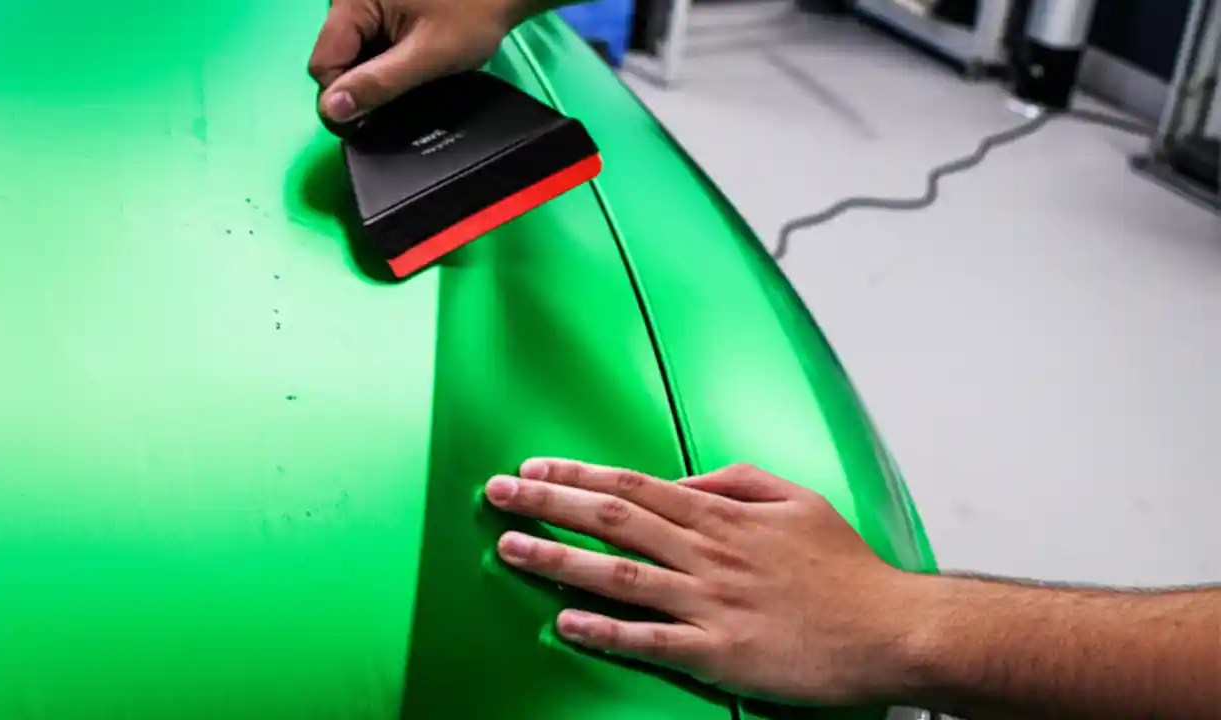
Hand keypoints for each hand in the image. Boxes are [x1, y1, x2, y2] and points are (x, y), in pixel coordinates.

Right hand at [308, 0, 535, 121]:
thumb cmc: (474, 13)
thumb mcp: (428, 56)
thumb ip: (379, 83)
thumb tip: (333, 109)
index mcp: (352, 0)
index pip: (323, 64)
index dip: (343, 98)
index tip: (372, 119)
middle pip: (334, 59)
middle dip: (362, 83)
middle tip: (404, 89)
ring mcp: (363, 3)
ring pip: (350, 55)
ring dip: (374, 73)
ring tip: (412, 70)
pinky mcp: (376, 8)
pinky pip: (366, 44)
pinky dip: (383, 59)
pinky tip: (409, 58)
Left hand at [484, 460, 926, 704]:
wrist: (893, 629)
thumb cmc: (846, 569)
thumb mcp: (799, 499)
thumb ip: (739, 479)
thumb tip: (685, 477)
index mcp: (724, 515)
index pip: (635, 485)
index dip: (579, 475)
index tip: (535, 468)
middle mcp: (709, 553)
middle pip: (613, 520)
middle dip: (549, 504)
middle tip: (499, 495)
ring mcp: (711, 603)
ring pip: (619, 575)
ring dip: (559, 559)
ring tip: (512, 548)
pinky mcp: (719, 653)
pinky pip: (651, 641)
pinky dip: (605, 631)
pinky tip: (565, 622)